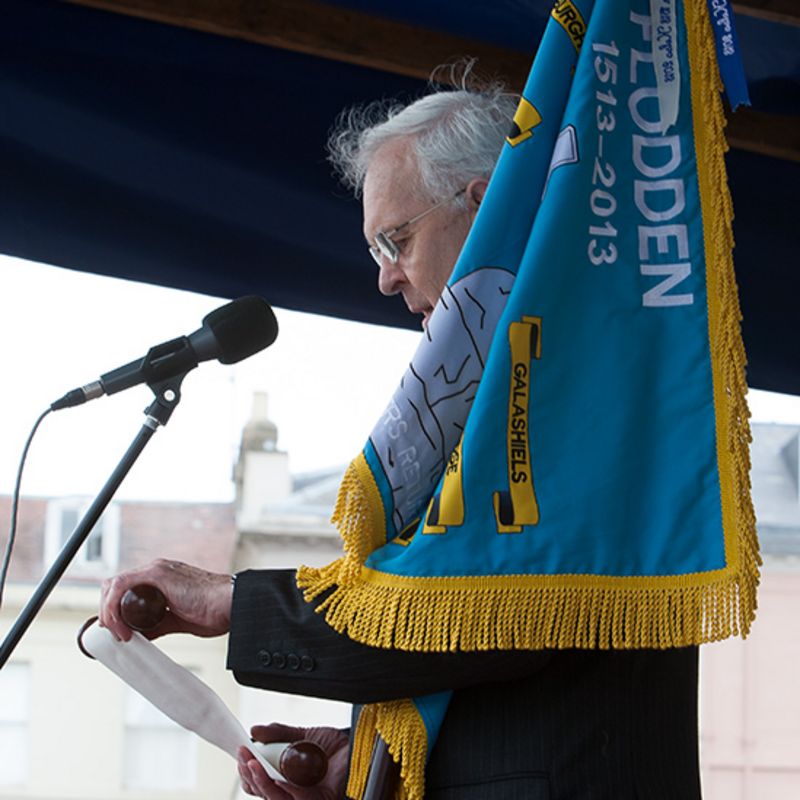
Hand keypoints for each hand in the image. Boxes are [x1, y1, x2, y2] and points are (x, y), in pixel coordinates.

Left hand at [99, 558, 232, 641]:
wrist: (229, 604)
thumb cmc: (213, 611)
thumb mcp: (176, 621)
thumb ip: (156, 624)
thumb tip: (139, 634)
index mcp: (160, 580)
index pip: (125, 590)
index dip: (114, 610)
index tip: (117, 631)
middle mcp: (156, 571)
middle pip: (115, 586)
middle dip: (108, 612)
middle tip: (115, 634)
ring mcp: (156, 570)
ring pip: (114, 585)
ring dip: (109, 612)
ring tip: (119, 634)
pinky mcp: (157, 574)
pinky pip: (121, 586)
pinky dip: (115, 608)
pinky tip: (123, 627)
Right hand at [238, 723, 348, 799]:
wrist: (361, 747)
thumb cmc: (338, 746)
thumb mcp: (304, 735)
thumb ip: (279, 733)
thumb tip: (254, 731)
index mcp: (290, 776)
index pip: (262, 780)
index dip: (248, 770)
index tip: (241, 751)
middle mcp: (294, 790)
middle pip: (262, 790)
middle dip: (248, 774)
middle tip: (242, 756)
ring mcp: (302, 797)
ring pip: (271, 796)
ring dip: (257, 779)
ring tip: (248, 762)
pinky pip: (287, 797)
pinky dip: (273, 785)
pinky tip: (264, 772)